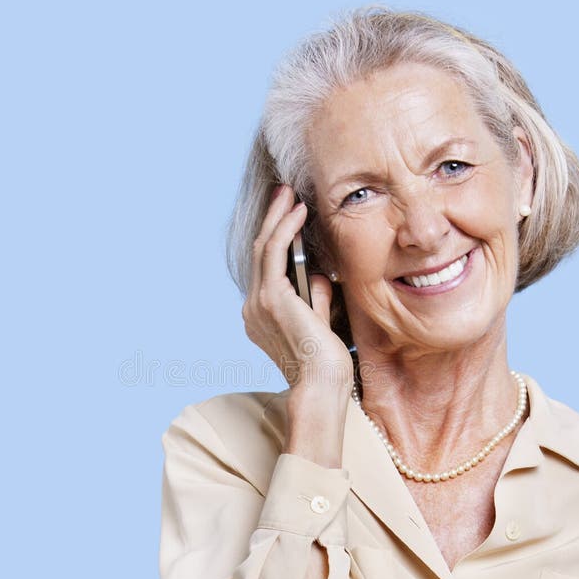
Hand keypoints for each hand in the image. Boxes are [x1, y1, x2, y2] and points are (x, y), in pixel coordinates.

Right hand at [242, 185, 352, 400]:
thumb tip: (318, 274)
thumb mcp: (319, 322)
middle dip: (272, 220)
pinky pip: (275, 253)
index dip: (275, 238)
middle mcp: (253, 309)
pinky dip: (286, 229)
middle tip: (284, 194)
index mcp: (261, 317)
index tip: (287, 215)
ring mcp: (258, 303)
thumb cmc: (325, 363)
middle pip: (260, 253)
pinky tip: (298, 212)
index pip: (266, 269)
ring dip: (277, 217)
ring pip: (264, 248)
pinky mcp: (271, 297)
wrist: (320, 384)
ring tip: (289, 194)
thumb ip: (314, 297)